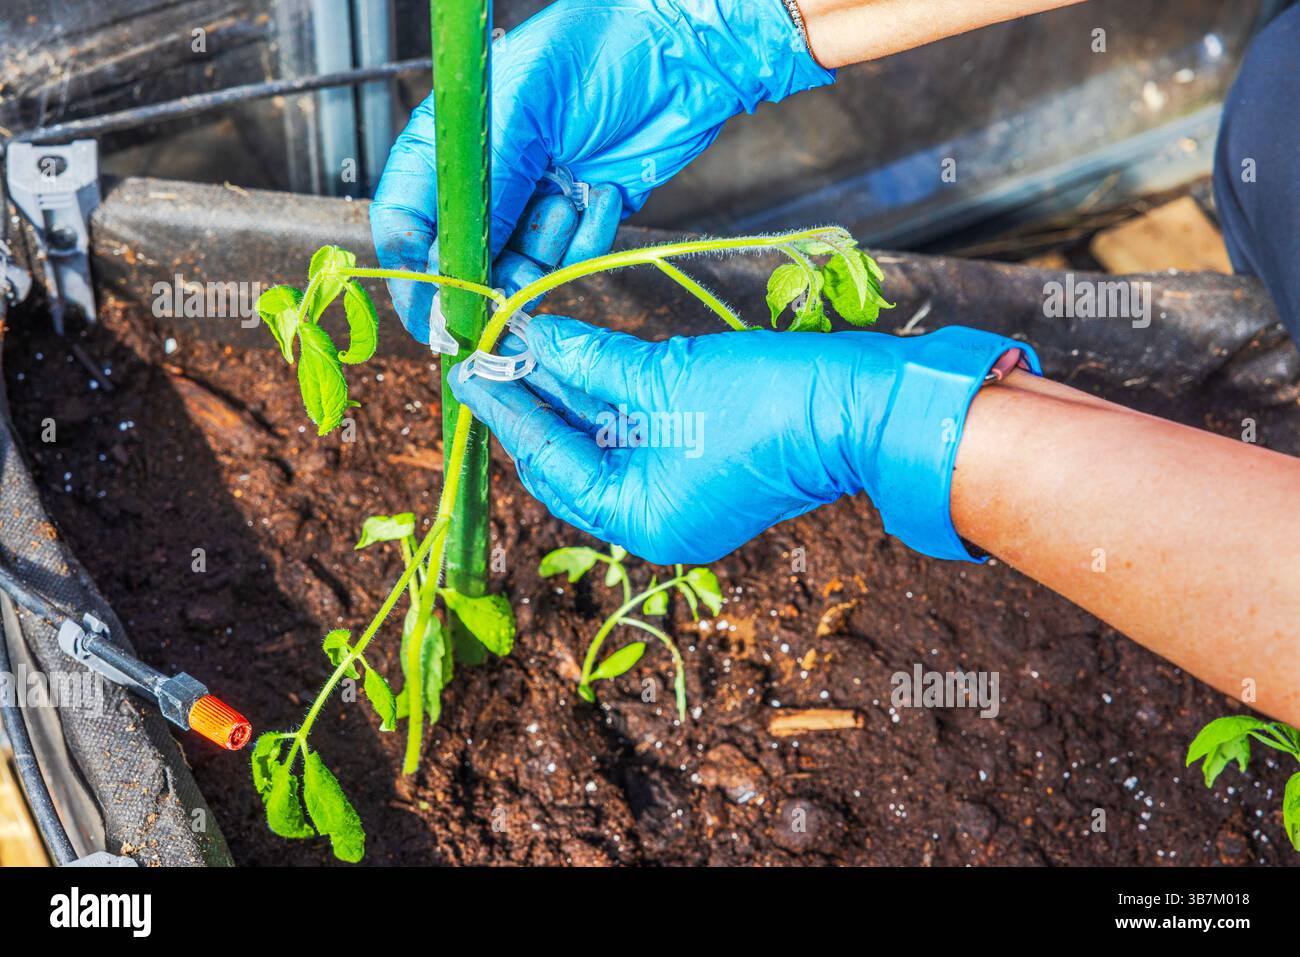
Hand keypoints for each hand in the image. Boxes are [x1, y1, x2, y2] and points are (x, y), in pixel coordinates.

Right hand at [370, 0, 831, 344]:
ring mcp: (534, 201)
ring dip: (545, 253)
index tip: (437, 311)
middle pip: (463, 262)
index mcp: (452, 146)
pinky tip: (604, 195)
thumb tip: (456, 261)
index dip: (415, 272)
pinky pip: (571, 260)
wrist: (681, 53)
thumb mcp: (524, 114)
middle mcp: (487, 181)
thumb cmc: (597, 52)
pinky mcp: (581, 218)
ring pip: (519, 269)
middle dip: (491, 276)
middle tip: (518, 277)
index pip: (406, 222)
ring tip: (568, 203)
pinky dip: (587, 241)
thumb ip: (488, 190)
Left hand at [450, 315, 1036, 564]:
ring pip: (599, 444)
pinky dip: (605, 399)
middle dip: (531, 406)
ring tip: (523, 347)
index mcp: (640, 518)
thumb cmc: (770, 402)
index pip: (550, 463)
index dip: (507, 410)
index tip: (469, 368)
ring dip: (566, 396)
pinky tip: (576, 357)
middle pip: (568, 461)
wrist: (860, 407)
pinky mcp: (697, 464)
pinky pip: (634, 435)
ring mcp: (677, 494)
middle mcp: (653, 518)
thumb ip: (590, 362)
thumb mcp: (666, 378)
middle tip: (489, 355)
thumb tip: (532, 338)